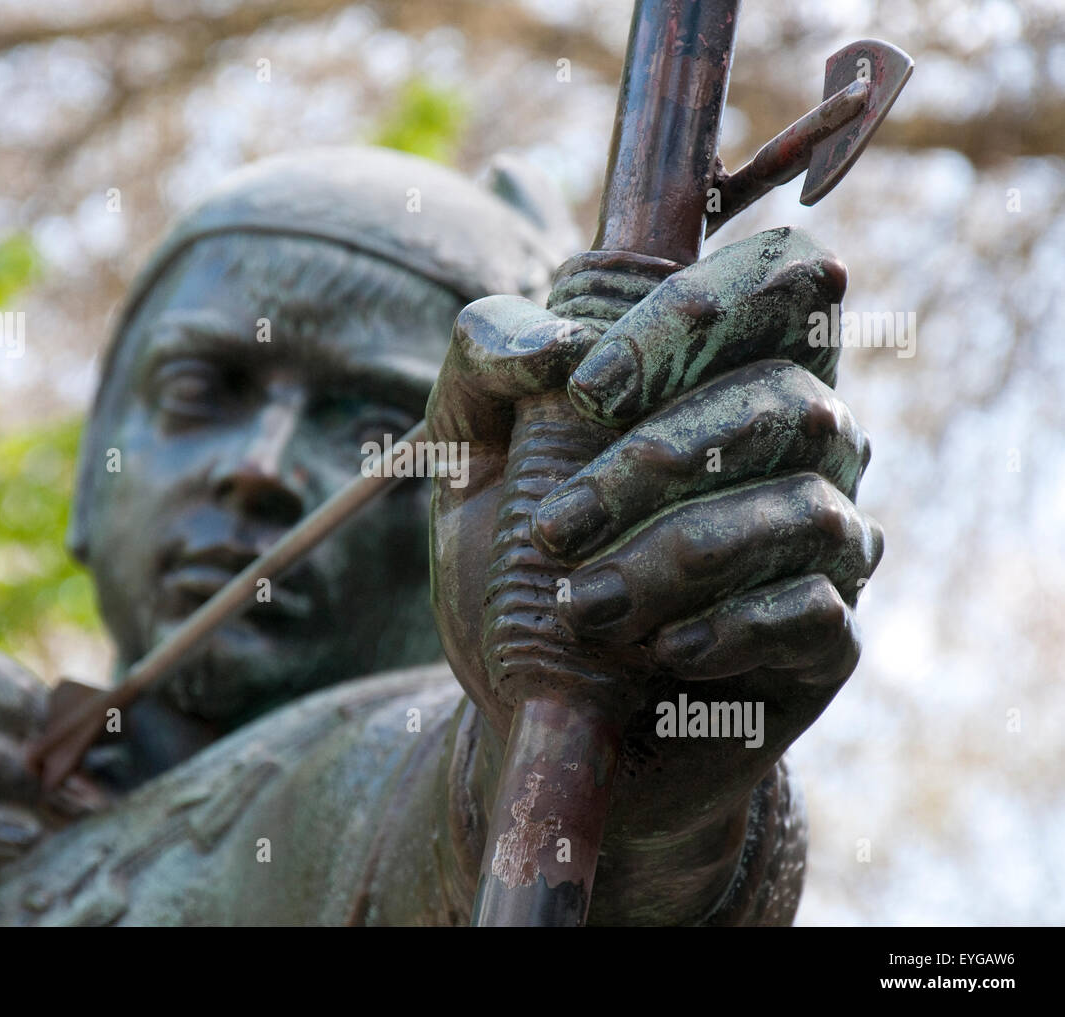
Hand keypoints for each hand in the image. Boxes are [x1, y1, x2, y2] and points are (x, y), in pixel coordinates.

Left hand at [427, 227, 881, 840]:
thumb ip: (486, 363)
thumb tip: (558, 343)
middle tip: (551, 528)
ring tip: (581, 607)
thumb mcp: (467, 455)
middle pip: (786, 397)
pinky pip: (816, 611)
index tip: (589, 389)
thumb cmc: (508, 563)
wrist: (529, 710)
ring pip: (799, 509)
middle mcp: (799, 442)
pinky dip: (732, 626)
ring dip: (675, 556)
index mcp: (725, 370)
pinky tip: (661, 649)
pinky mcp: (826, 642)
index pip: (782, 280)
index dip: (700, 311)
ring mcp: (825, 541)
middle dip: (655, 461)